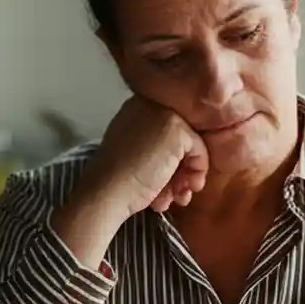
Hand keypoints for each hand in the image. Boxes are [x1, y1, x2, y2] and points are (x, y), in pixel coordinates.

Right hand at [51, 97, 207, 268]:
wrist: (106, 193)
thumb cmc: (117, 182)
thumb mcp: (137, 155)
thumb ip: (156, 148)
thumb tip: (182, 162)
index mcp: (137, 109)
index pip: (169, 131)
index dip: (173, 160)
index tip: (167, 185)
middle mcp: (149, 105)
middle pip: (183, 137)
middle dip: (183, 169)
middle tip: (177, 194)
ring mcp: (163, 114)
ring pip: (192, 144)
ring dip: (188, 176)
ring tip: (177, 198)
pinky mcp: (176, 129)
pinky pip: (199, 150)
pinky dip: (194, 172)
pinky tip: (178, 191)